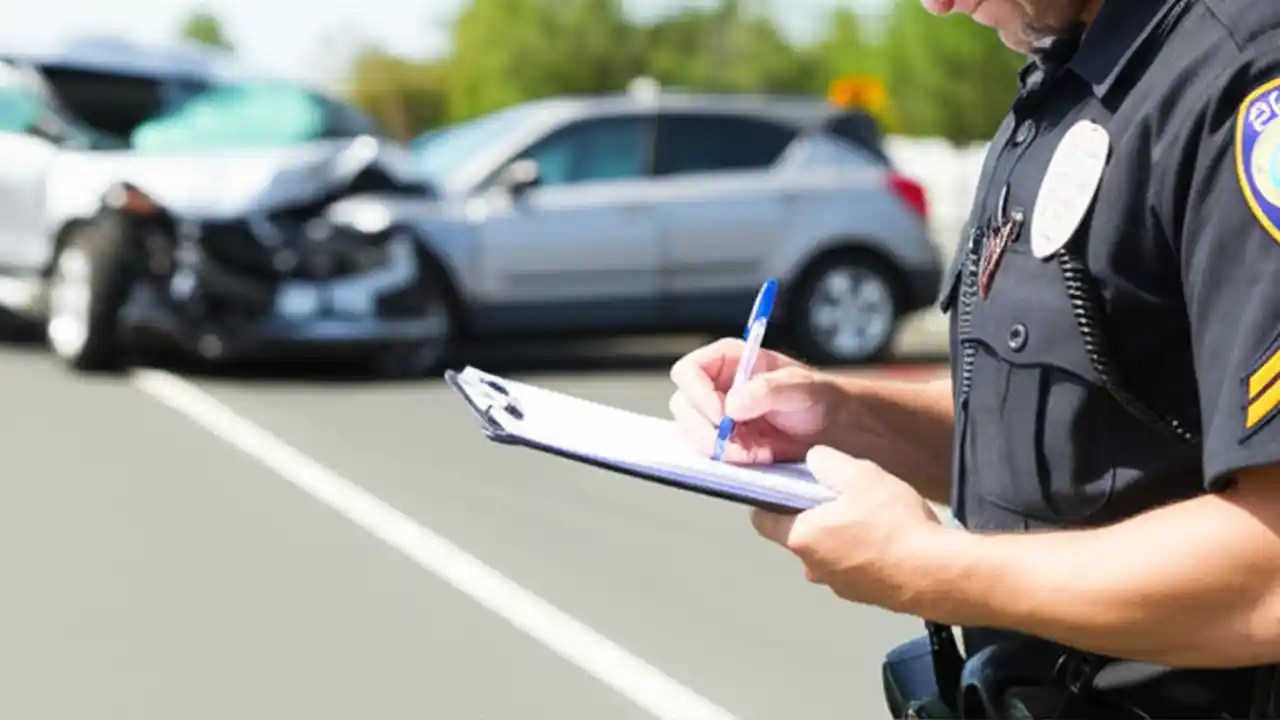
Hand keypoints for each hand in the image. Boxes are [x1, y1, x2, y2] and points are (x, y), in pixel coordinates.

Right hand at [668, 338, 831, 463]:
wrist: (836, 431)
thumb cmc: (822, 399)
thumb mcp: (802, 388)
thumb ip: (768, 390)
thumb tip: (732, 404)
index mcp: (728, 361)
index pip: (688, 371)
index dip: (697, 393)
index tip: (721, 414)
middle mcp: (716, 387)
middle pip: (683, 407)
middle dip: (706, 430)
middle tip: (736, 445)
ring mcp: (718, 417)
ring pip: (692, 434)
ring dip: (719, 449)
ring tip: (754, 453)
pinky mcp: (725, 443)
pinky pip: (710, 454)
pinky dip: (730, 461)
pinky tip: (757, 458)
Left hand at [752, 446, 943, 609]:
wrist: (936, 574)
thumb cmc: (892, 522)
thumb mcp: (859, 475)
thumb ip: (828, 462)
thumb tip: (814, 459)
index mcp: (801, 537)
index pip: (761, 521)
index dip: (770, 500)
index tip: (788, 485)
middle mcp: (812, 567)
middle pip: (798, 536)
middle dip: (812, 516)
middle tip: (840, 496)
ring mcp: (839, 586)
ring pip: (827, 554)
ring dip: (839, 537)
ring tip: (870, 517)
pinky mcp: (865, 596)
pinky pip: (853, 569)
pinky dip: (861, 555)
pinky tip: (887, 539)